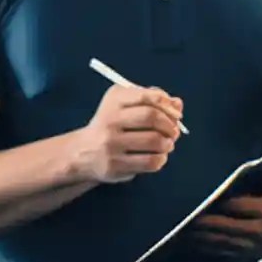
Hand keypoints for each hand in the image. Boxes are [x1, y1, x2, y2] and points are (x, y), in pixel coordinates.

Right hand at [70, 84, 184, 183]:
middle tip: (174, 132)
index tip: (176, 114)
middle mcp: (110, 119)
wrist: (83, 152)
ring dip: (168, 143)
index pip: (146, 96)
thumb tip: (177, 104)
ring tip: (166, 145)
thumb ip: (152, 101)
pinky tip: (158, 157)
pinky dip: (161, 159)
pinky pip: (149, 162)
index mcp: (114, 100)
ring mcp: (111, 144)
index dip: (166, 104)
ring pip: (154, 141)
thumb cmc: (112, 126)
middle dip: (170, 125)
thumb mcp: (126, 106)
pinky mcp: (115, 165)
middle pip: (151, 117)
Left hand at [184, 173, 261, 258]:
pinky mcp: (244, 253)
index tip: (203, 197)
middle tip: (185, 215)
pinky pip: (222, 250)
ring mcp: (252, 245)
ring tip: (182, 229)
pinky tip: (189, 241)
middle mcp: (260, 230)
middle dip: (205, 222)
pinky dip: (205, 246)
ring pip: (222, 241)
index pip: (240, 206)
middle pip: (227, 226)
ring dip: (201, 236)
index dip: (221, 203)